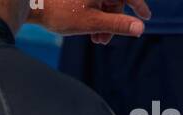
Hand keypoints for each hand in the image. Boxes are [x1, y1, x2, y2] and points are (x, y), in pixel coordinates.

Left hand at [26, 0, 149, 42]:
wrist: (35, 4)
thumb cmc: (61, 12)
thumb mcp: (92, 22)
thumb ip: (117, 24)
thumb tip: (140, 28)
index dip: (139, 6)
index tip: (147, 17)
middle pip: (115, 1)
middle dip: (113, 22)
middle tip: (102, 42)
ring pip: (104, 4)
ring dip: (103, 23)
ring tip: (95, 40)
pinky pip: (94, 3)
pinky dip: (94, 17)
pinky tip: (88, 31)